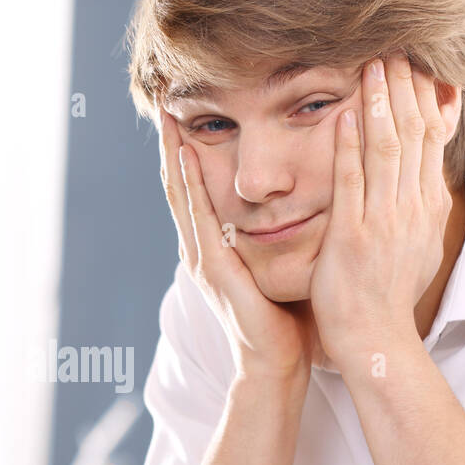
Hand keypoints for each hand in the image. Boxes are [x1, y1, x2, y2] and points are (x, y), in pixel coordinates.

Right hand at [157, 98, 322, 380]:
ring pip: (180, 195)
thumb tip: (300, 200)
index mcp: (215, 246)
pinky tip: (186, 158)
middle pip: (179, 185)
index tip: (185, 113)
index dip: (187, 151)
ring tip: (166, 117)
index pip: (196, 189)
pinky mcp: (213, 270)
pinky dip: (189, 186)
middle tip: (163, 101)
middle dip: (171, 143)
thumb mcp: (278, 264)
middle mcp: (200, 249)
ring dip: (171, 155)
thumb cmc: (284, 319)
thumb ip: (278, 233)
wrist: (276, 364)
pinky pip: (198, 218)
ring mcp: (202, 259)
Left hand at [308, 53, 452, 367]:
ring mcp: (384, 220)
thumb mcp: (421, 244)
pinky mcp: (353, 235)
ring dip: (379, 104)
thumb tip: (434, 175)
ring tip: (374, 65)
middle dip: (405, 88)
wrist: (377, 338)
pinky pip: (351, 183)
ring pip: (386, 150)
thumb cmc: (390, 295)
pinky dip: (348, 147)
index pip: (431, 140)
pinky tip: (343, 116)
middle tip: (397, 48)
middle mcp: (411, 207)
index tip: (420, 65)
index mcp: (427, 207)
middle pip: (413, 134)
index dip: (425, 99)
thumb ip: (425, 205)